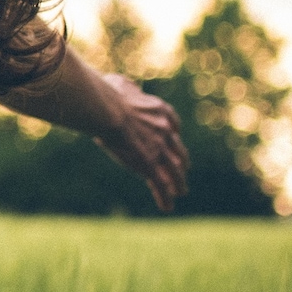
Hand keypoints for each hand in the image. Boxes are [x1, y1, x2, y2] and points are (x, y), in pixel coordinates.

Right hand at [97, 73, 187, 210]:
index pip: (173, 125)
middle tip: (182, 170)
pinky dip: (165, 197)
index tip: (173, 139)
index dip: (173, 135)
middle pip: (178, 150)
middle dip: (181, 162)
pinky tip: (167, 207)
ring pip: (174, 171)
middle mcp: (166, 130)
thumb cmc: (108, 95)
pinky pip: (160, 184)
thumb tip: (121, 84)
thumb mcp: (120, 84)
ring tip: (180, 192)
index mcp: (161, 111)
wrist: (109, 109)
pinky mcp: (149, 164)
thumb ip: (125, 88)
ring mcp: (159, 149)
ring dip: (178, 183)